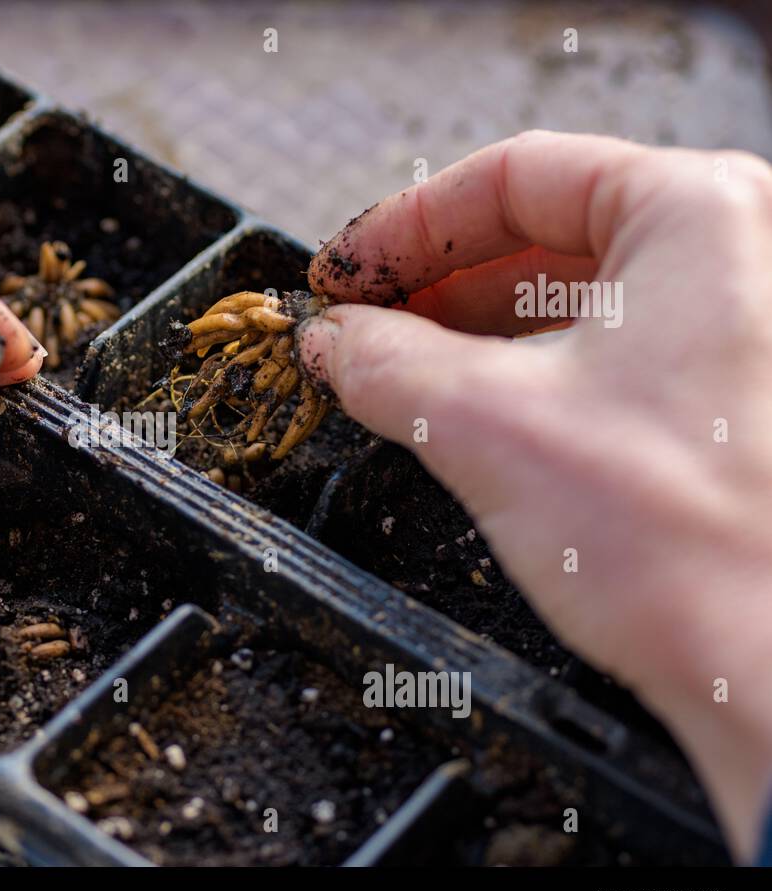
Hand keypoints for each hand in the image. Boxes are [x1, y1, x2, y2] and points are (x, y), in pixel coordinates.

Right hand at [301, 131, 771, 860]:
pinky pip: (614, 353)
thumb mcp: (488, 427)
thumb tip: (330, 340)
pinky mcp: (734, 400)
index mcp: (701, 216)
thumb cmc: (683, 545)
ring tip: (397, 369)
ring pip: (581, 298)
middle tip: (358, 325)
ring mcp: (746, 329)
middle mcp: (742, 254)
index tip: (342, 273)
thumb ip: (386, 362)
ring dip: (476, 330)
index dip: (406, 223)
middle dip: (437, 281)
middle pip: (551, 233)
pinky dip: (531, 372)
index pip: (519, 176)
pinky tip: (468, 408)